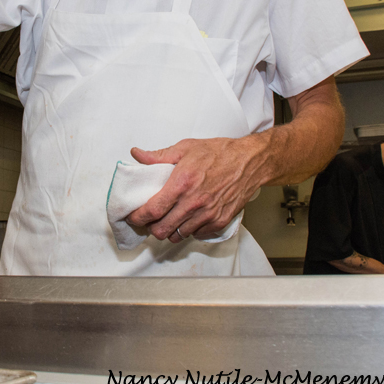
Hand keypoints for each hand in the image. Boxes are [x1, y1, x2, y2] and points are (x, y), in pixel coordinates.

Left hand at [125, 135, 269, 242]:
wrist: (250, 161)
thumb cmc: (219, 153)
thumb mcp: (186, 148)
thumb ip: (159, 156)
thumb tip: (137, 154)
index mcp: (182, 183)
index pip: (153, 210)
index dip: (138, 217)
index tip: (133, 217)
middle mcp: (194, 202)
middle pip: (162, 229)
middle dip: (151, 227)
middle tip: (149, 220)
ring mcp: (208, 214)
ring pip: (178, 235)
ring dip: (169, 230)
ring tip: (168, 220)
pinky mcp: (219, 221)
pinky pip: (196, 235)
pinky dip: (188, 230)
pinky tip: (187, 219)